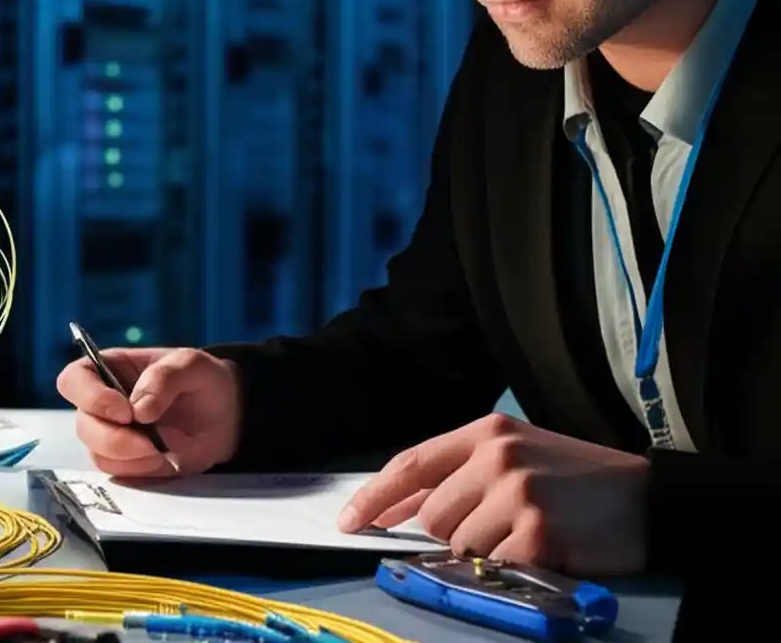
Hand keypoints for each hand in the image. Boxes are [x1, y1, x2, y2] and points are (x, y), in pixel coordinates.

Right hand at [57, 347, 241, 477]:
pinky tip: (164, 460)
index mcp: (110, 369)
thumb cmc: (203, 380)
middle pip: (83, 425)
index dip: (90, 398)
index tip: (125, 411)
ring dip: (130, 458)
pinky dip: (141, 471)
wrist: (227, 415)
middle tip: (149, 443)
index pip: (73, 380)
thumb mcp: (191, 364)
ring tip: (163, 450)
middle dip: (113, 438)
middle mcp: (103, 404)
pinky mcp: (127, 462)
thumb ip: (165, 377)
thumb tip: (139, 409)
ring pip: (97, 454)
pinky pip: (118, 473)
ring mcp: (112, 435)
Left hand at [337, 413, 649, 575]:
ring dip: (487, 550)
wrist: (650, 498)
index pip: (411, 464)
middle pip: (432, 516)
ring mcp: (517, 494)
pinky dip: (514, 566)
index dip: (374, 497)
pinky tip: (545, 547)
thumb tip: (396, 512)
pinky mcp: (536, 533)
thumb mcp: (516, 458)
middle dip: (454, 531)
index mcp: (486, 432)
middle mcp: (497, 458)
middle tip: (501, 525)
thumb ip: (458, 477)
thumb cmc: (576, 480)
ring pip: (460, 545)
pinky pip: (495, 565)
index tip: (347, 521)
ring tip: (529, 532)